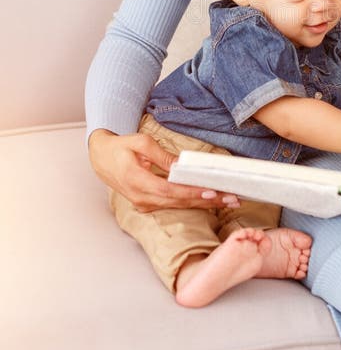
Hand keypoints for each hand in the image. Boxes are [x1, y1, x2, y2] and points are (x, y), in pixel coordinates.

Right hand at [88, 129, 239, 212]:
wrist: (101, 158)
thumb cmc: (121, 147)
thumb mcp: (140, 143)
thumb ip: (161, 155)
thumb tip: (181, 165)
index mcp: (137, 181)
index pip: (169, 191)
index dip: (191, 193)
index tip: (212, 192)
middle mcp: (141, 198)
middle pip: (178, 202)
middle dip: (207, 201)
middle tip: (231, 198)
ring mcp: (144, 204)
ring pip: (178, 206)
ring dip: (204, 204)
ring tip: (227, 200)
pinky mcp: (148, 204)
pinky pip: (173, 205)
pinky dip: (192, 202)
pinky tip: (210, 201)